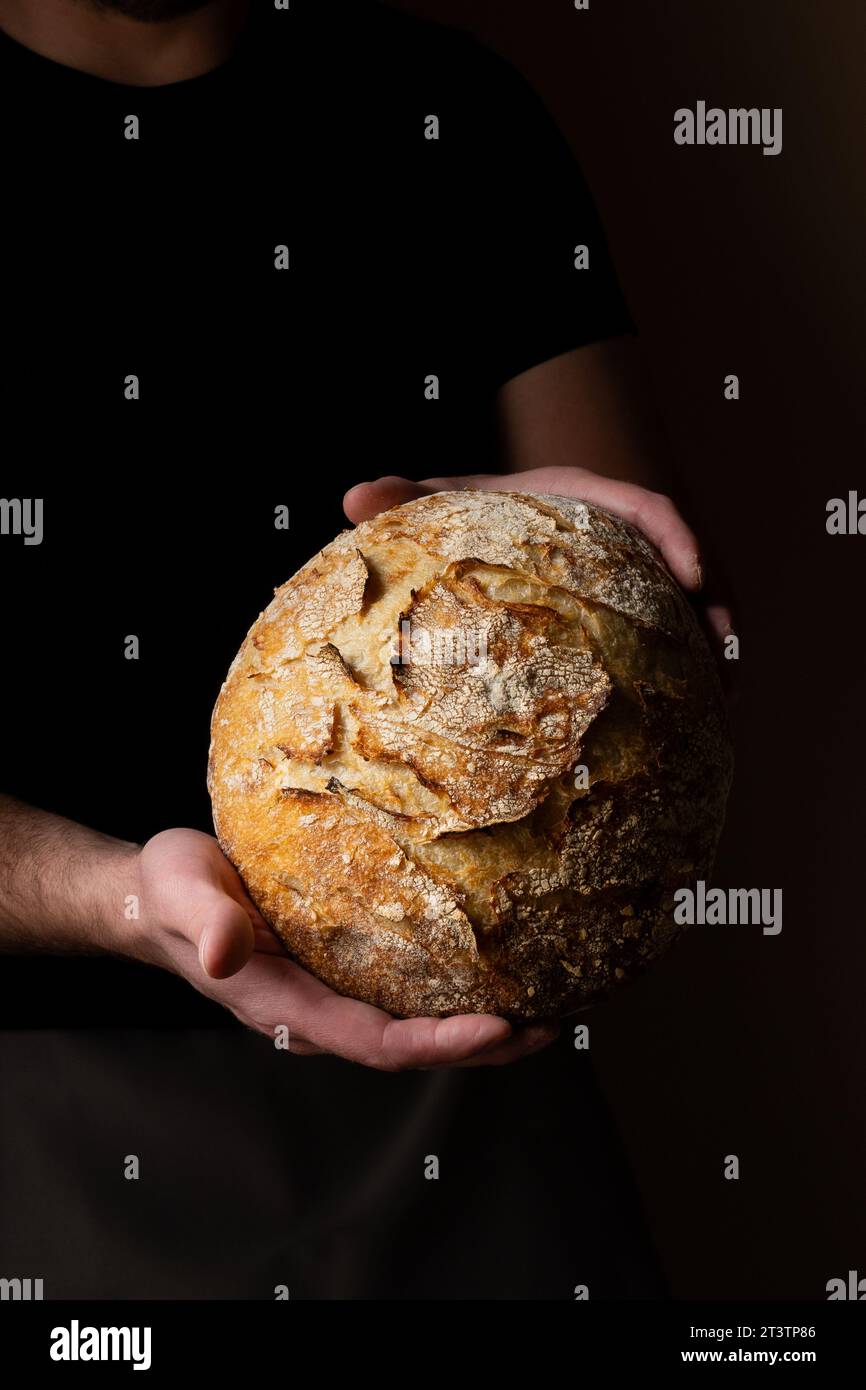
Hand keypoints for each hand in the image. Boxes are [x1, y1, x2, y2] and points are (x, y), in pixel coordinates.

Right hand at [122, 828, 557, 1070]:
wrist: (154, 896)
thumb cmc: (167, 893)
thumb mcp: (182, 894)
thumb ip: (207, 923)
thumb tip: (229, 953)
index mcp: (286, 1007)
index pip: (377, 1042)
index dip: (440, 1044)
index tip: (499, 1026)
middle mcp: (316, 1013)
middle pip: (412, 1048)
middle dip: (483, 1045)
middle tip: (551, 1023)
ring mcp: (330, 995)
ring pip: (414, 1026)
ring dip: (480, 1026)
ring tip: (545, 1005)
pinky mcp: (339, 970)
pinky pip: (405, 993)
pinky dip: (454, 990)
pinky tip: (492, 966)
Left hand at [344, 467, 735, 669]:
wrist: (513, 520)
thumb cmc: (487, 508)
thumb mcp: (455, 497)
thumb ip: (409, 494)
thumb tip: (352, 496)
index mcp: (596, 506)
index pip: (649, 511)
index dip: (679, 539)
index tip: (695, 572)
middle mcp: (628, 548)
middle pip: (687, 572)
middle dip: (713, 612)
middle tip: (727, 658)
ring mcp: (636, 588)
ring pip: (685, 617)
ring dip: (707, 658)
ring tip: (722, 705)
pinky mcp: (632, 623)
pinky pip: (664, 649)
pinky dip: (681, 682)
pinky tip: (686, 728)